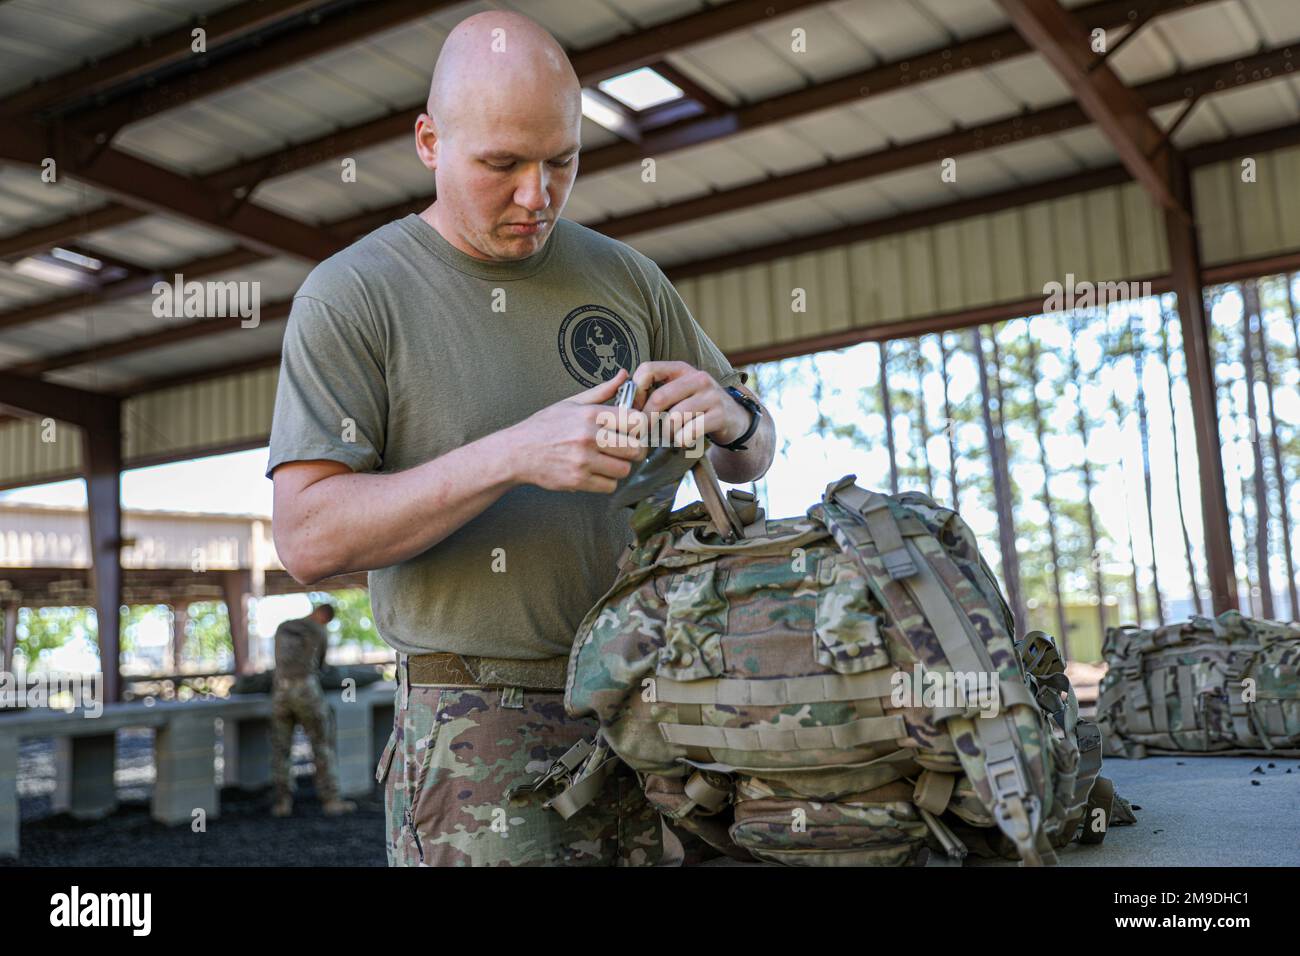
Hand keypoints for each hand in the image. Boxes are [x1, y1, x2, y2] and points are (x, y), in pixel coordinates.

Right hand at [506, 368, 648, 493]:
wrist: (517, 452)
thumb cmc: (544, 427)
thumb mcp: (571, 403)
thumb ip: (602, 391)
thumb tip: (624, 376)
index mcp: (589, 414)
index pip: (634, 420)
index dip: (640, 427)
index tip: (635, 430)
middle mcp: (588, 437)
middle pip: (634, 448)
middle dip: (633, 449)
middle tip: (625, 449)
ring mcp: (583, 460)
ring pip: (624, 469)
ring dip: (620, 467)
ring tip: (608, 461)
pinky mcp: (577, 480)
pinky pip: (609, 485)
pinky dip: (606, 481)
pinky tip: (597, 472)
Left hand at [631, 361, 748, 448]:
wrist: (734, 419)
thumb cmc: (697, 407)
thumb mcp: (678, 392)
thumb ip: (655, 392)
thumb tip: (625, 402)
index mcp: (681, 368)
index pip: (648, 369)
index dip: (635, 391)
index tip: (634, 409)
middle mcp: (697, 377)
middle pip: (659, 398)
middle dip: (648, 420)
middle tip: (646, 432)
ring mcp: (711, 395)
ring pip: (674, 418)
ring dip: (667, 433)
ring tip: (671, 436)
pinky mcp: (719, 415)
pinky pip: (689, 432)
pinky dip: (682, 441)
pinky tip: (685, 440)